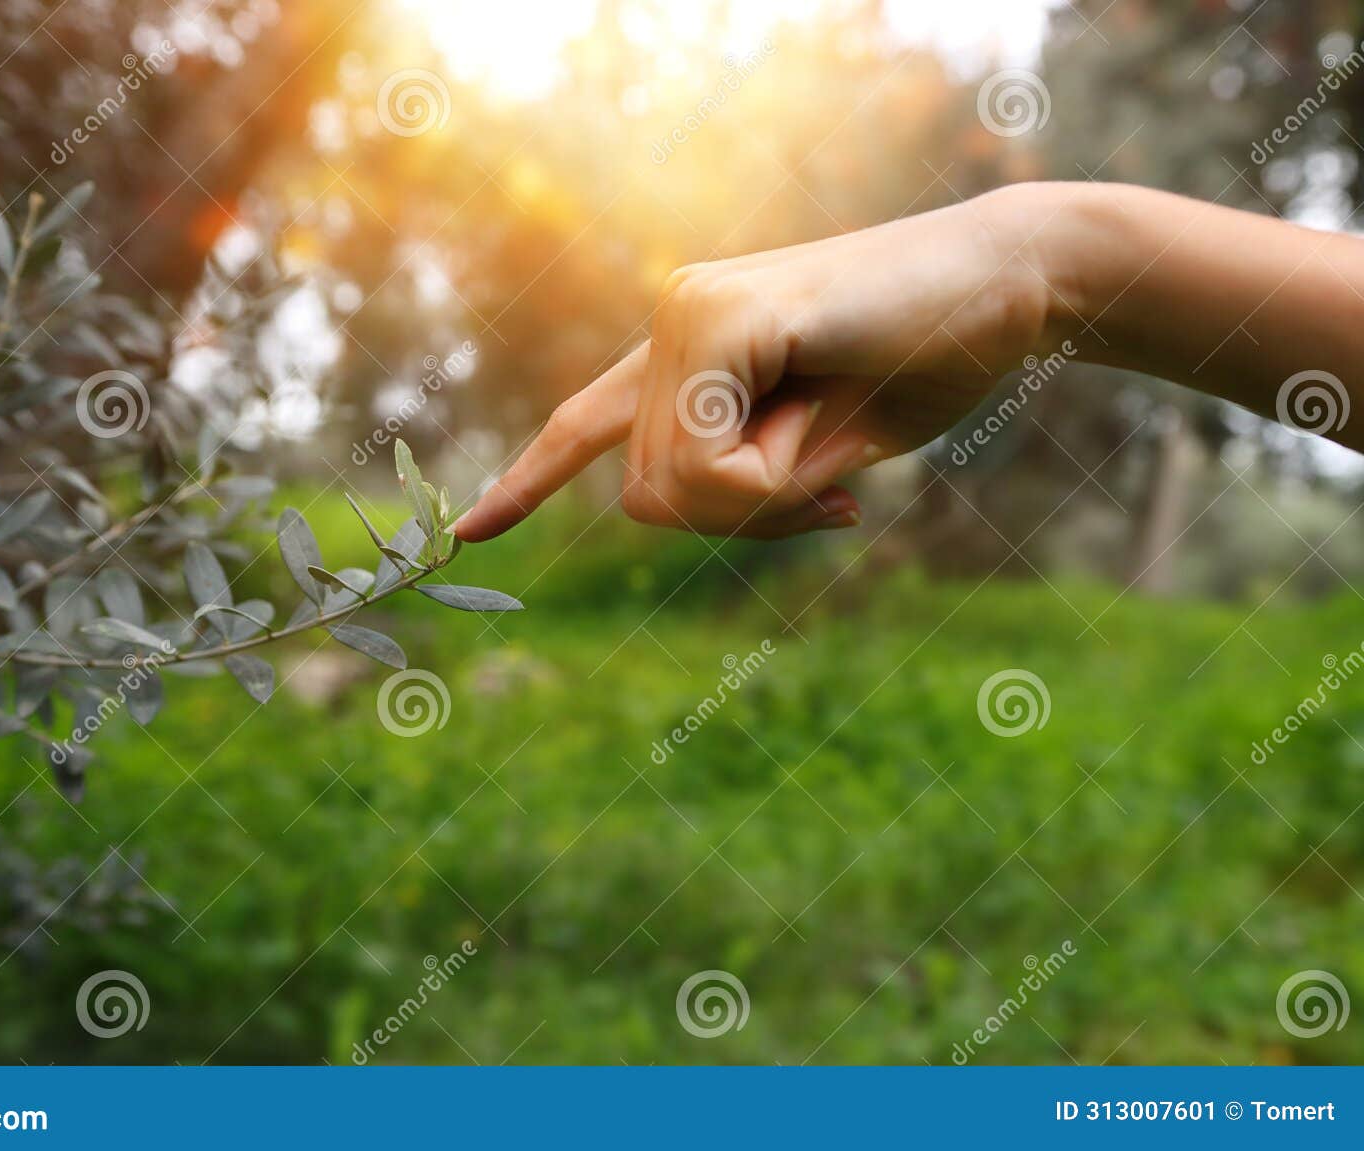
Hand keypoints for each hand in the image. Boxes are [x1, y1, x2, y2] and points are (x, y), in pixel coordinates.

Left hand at [454, 185, 1061, 540]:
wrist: (1014, 284)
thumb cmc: (925, 362)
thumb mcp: (814, 447)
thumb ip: (737, 474)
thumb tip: (674, 503)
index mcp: (686, 352)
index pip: (587, 423)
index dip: (530, 480)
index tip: (470, 532)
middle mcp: (669, 323)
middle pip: (650, 498)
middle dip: (742, 520)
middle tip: (828, 484)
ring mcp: (687, 312)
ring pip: (675, 489)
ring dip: (767, 497)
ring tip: (834, 427)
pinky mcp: (722, 315)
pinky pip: (713, 462)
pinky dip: (777, 476)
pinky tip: (831, 420)